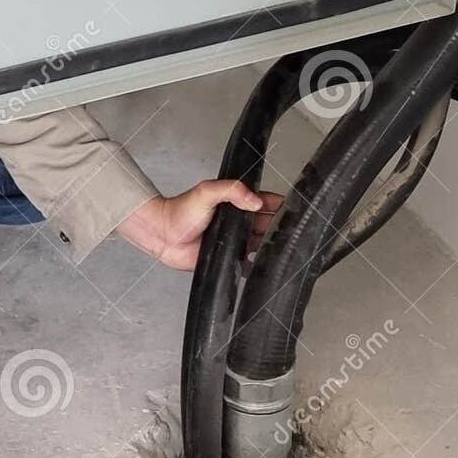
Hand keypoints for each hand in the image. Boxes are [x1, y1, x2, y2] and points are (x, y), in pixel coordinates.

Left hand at [117, 181, 284, 271]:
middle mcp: (238, 222)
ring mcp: (233, 241)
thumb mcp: (206, 192)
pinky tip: (264, 267)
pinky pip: (246, 264)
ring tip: (284, 250)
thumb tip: (255, 201)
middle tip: (293, 233)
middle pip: (267, 224)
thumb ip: (231, 191)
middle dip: (280, 228)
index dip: (280, 205)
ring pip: (260, 244)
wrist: (162, 234)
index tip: (295, 210)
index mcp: (236, 203)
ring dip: (270, 247)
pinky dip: (255, 266)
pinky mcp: (227, 259)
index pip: (265, 202)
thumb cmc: (180, 211)